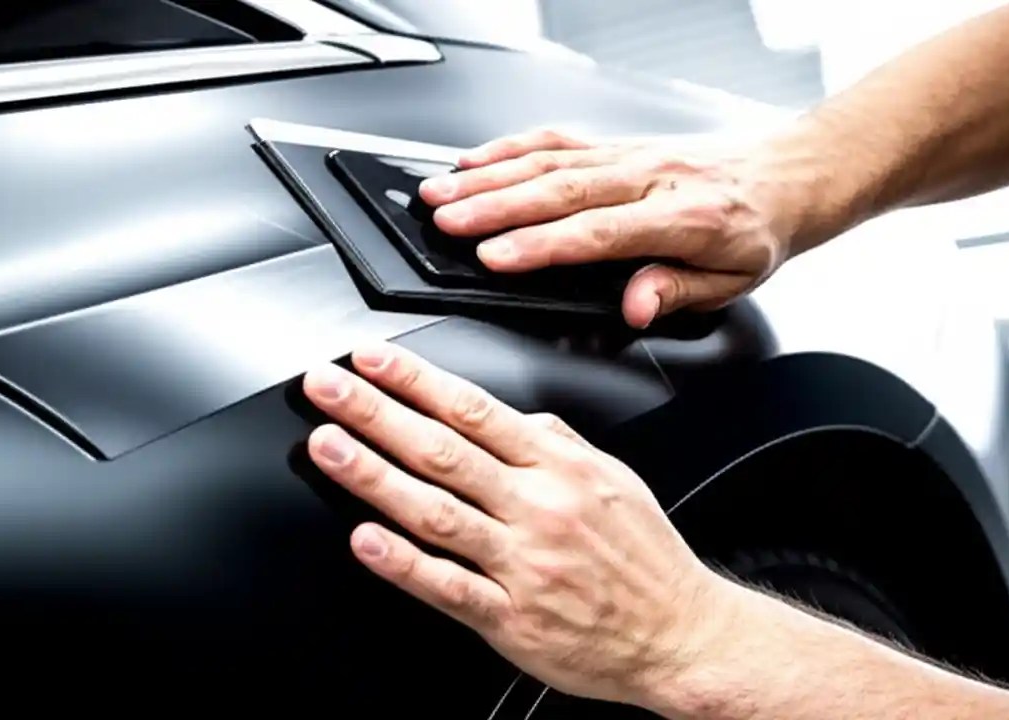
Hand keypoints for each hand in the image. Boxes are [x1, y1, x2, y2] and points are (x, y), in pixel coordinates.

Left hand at [302, 343, 732, 707]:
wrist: (681, 634)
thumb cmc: (644, 558)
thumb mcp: (614, 478)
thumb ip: (559, 442)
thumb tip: (517, 415)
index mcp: (559, 466)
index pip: (475, 409)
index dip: (416, 380)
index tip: (373, 358)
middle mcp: (538, 506)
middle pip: (444, 449)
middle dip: (377, 412)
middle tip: (328, 386)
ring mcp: (522, 562)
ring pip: (436, 510)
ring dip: (374, 475)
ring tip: (329, 447)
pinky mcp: (512, 617)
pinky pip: (450, 585)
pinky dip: (404, 563)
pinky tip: (366, 541)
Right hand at [418, 128, 798, 327]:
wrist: (785, 174)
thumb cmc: (755, 232)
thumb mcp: (731, 282)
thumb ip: (676, 292)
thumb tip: (634, 305)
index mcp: (682, 217)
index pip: (597, 232)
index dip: (541, 244)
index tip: (494, 256)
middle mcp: (650, 177)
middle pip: (560, 190)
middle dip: (494, 205)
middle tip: (445, 220)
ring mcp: (629, 155)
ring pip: (549, 160)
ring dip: (489, 175)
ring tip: (442, 191)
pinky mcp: (616, 144)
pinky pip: (558, 140)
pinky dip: (511, 148)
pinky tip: (475, 160)